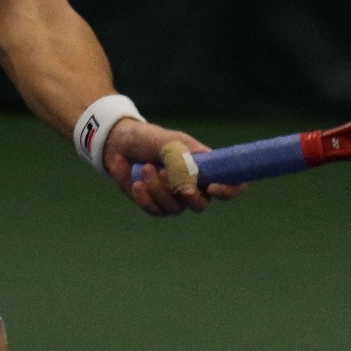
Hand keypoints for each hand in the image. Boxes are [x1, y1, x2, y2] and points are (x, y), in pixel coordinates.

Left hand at [103, 118, 243, 216]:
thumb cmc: (150, 139)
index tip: (212, 187)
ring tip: (146, 168)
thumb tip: (191, 182)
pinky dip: (146, 198)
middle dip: (186, 195)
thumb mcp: (169, 143)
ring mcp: (174, 198)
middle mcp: (194, 186)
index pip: (230, 184)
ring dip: (159, 189)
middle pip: (202, 204)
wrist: (120, 145)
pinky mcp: (156, 205)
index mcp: (205, 167)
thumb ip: (182, 159)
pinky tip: (137, 184)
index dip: (228, 190)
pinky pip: (157, 211)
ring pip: (176, 208)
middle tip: (170, 177)